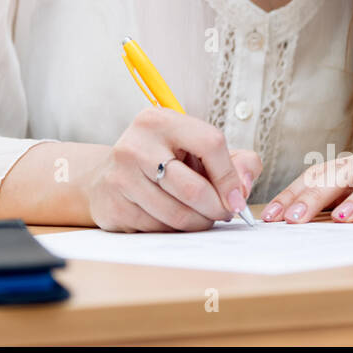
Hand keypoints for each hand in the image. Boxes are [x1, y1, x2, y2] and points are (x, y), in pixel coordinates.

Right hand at [80, 107, 261, 231]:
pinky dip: (174, 231)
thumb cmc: (164, 161)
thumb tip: (243, 189)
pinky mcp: (114, 205)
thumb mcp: (198, 150)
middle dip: (216, 208)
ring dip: (198, 223)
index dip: (230, 176)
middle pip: (193, 188)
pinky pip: (158, 229)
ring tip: (201, 217)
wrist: (109, 176)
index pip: (210, 143)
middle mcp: (137, 144)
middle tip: (223, 213)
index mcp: (160, 121)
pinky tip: (172, 220)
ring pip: (177, 214)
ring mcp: (121, 176)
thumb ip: (236, 161)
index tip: (237, 198)